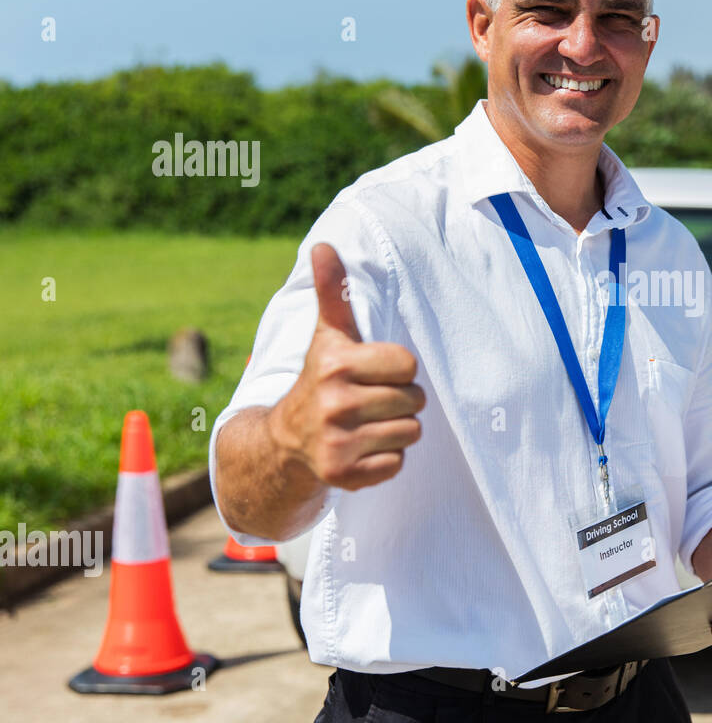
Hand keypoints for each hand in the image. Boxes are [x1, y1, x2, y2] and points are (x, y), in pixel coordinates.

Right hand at [270, 243, 425, 490]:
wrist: (285, 442)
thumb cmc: (321, 379)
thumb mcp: (328, 336)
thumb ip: (333, 293)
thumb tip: (324, 246)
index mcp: (336, 365)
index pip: (408, 365)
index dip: (398, 369)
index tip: (373, 372)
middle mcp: (333, 405)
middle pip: (414, 400)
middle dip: (400, 400)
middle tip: (371, 400)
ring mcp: (336, 444)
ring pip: (410, 432)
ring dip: (397, 429)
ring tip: (368, 423)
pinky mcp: (342, 476)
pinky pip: (397, 464)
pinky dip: (386, 459)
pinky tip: (362, 448)